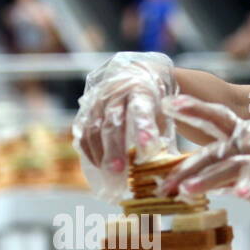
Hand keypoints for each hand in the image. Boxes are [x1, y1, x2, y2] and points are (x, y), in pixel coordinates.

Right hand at [72, 52, 176, 199]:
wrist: (136, 75)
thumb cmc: (154, 101)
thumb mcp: (164, 111)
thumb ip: (163, 135)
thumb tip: (167, 170)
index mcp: (141, 88)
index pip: (140, 108)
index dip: (143, 128)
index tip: (148, 149)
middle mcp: (116, 90)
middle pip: (112, 122)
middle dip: (115, 148)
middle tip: (119, 171)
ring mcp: (98, 98)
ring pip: (93, 127)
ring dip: (100, 153)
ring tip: (109, 174)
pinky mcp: (86, 107)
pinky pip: (82, 131)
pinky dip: (89, 150)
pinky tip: (99, 165)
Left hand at [158, 95, 249, 243]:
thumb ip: (221, 163)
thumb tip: (184, 176)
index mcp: (244, 134)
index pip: (214, 119)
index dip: (192, 110)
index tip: (167, 104)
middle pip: (216, 153)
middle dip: (187, 169)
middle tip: (161, 185)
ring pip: (234, 169)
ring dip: (209, 180)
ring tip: (186, 191)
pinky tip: (241, 195)